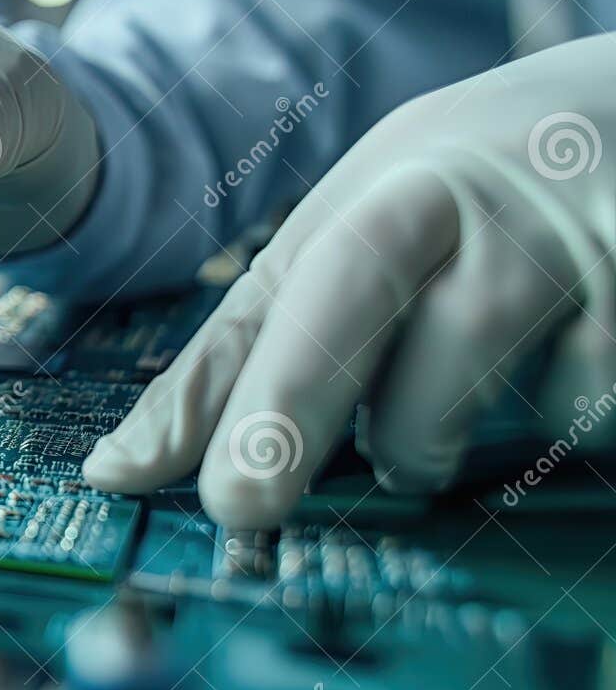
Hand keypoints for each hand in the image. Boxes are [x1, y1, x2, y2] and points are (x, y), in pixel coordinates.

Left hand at [83, 34, 615, 528]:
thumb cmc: (487, 196)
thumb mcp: (373, 232)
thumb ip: (270, 337)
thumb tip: (142, 458)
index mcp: (370, 189)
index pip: (264, 298)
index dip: (196, 393)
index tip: (120, 472)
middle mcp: (453, 195)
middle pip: (347, 290)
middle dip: (286, 400)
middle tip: (240, 500)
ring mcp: (554, 233)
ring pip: (462, 373)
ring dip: (424, 440)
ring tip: (418, 440)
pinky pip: (580, 398)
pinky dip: (558, 417)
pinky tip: (558, 373)